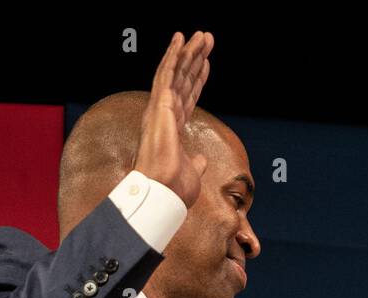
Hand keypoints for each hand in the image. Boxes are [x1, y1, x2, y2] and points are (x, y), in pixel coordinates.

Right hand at [135, 31, 212, 207]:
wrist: (164, 193)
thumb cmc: (174, 189)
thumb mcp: (193, 172)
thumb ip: (196, 162)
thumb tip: (200, 160)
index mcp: (172, 129)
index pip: (187, 97)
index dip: (197, 79)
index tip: (206, 64)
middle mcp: (164, 115)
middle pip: (183, 80)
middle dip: (195, 59)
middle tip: (207, 40)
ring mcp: (160, 109)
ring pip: (175, 72)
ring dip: (187, 51)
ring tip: (201, 35)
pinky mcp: (159, 105)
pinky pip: (166, 74)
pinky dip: (173, 55)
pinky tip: (180, 40)